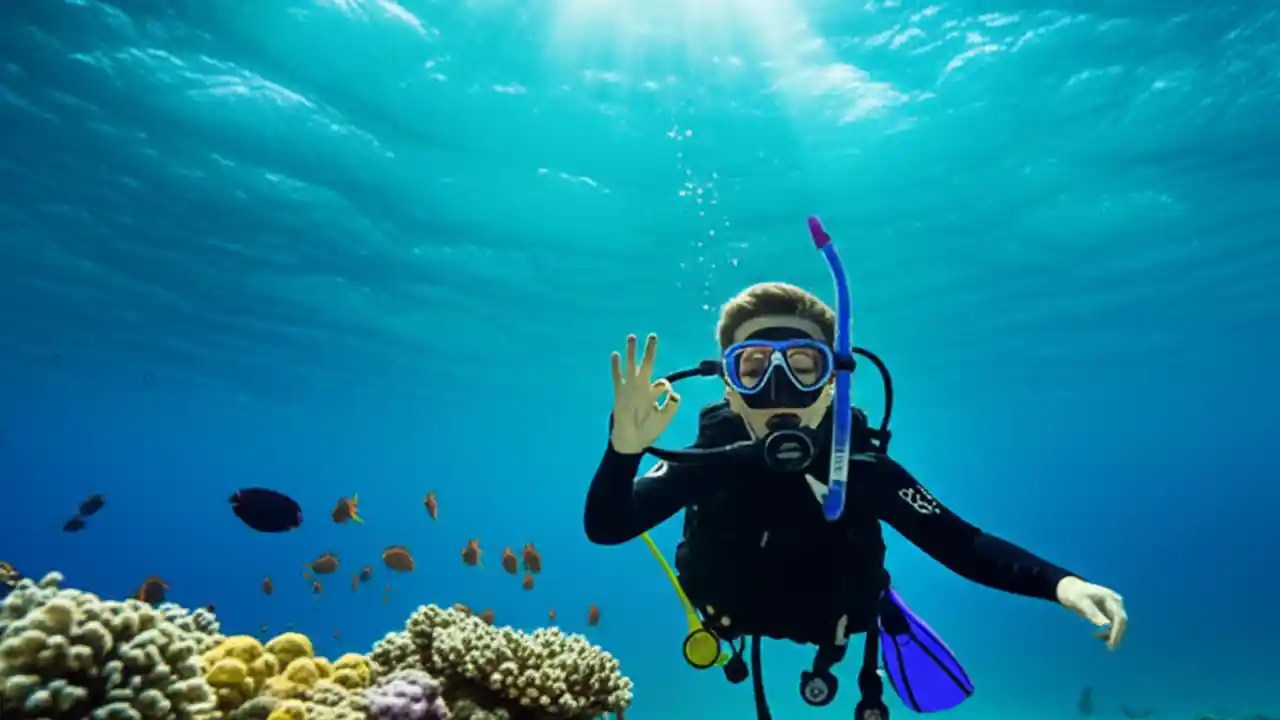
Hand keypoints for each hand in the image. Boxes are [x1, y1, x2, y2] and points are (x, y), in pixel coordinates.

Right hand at [610, 333, 680, 453]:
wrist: (631, 442)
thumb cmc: (648, 431)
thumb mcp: (665, 419)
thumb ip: (672, 406)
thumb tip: (675, 393)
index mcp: (653, 394)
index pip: (662, 382)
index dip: (666, 387)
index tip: (667, 396)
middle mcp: (641, 388)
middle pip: (647, 364)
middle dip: (649, 350)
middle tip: (653, 335)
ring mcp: (630, 389)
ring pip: (631, 366)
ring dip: (632, 352)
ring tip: (632, 336)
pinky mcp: (619, 394)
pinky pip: (617, 377)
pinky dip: (616, 367)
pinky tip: (615, 355)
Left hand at [1056, 576, 1127, 649]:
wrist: (1070, 589)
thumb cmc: (1074, 594)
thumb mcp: (1081, 603)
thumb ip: (1093, 613)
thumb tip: (1106, 627)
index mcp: (1111, 598)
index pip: (1119, 617)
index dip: (1117, 631)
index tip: (1111, 643)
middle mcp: (1115, 603)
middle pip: (1121, 622)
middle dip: (1116, 635)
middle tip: (1109, 647)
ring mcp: (1113, 608)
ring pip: (1118, 625)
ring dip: (1112, 634)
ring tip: (1097, 638)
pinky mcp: (1108, 613)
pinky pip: (1112, 625)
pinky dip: (1107, 632)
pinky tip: (1098, 637)